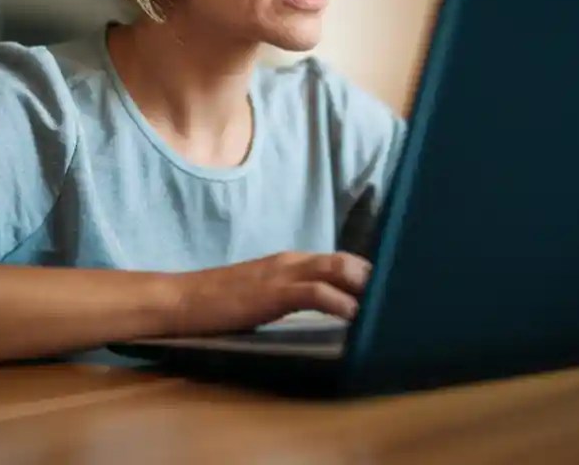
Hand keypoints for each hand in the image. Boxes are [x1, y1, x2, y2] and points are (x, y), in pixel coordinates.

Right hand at [168, 252, 370, 335]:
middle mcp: (292, 261)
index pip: (341, 261)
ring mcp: (282, 274)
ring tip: (386, 307)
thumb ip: (291, 296)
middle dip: (376, 279)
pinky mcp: (272, 293)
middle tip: (399, 301)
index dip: (368, 275)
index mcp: (291, 262)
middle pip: (348, 260)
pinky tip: (354, 317)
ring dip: (365, 287)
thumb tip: (323, 310)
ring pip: (338, 268)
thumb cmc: (218, 303)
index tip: (390, 292)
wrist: (180, 300)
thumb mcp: (262, 295)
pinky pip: (315, 292)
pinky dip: (340, 303)